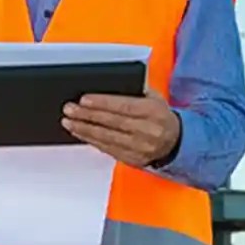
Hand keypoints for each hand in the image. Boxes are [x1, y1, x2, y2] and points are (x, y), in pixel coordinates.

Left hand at [60, 87, 179, 167]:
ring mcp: (140, 148)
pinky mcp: (133, 159)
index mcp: (153, 112)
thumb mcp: (155, 98)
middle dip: (87, 116)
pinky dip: (91, 141)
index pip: (124, 107)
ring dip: (84, 130)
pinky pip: (108, 149)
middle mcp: (147, 131)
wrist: (176, 142)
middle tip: (69, 110)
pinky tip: (80, 133)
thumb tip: (107, 85)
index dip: (102, 103)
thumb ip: (136, 91)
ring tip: (68, 122)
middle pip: (112, 123)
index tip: (83, 100)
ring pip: (107, 138)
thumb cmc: (160, 116)